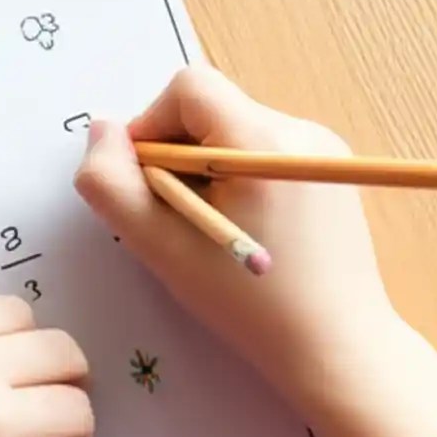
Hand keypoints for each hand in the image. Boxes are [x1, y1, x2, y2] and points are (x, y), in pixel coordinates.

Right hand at [73, 65, 401, 405]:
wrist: (335, 347)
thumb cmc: (248, 303)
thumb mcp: (160, 247)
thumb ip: (112, 185)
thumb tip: (101, 132)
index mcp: (262, 140)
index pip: (187, 89)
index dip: (149, 126)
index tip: (142, 180)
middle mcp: (299, 130)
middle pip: (208, 110)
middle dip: (174, 153)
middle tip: (171, 214)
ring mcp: (322, 148)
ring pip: (231, 132)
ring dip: (201, 169)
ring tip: (206, 227)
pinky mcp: (329, 171)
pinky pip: (259, 151)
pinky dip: (233, 178)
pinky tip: (238, 228)